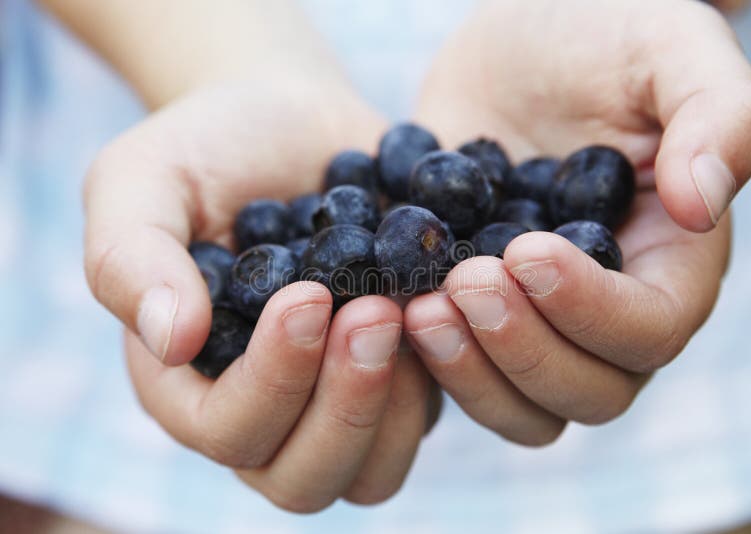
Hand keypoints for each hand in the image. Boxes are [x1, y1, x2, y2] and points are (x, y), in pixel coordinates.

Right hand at [84, 82, 438, 511]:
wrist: (287, 117)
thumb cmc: (205, 150)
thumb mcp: (143, 181)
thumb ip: (130, 259)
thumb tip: (172, 343)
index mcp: (191, 382)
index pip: (227, 432)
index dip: (272, 382)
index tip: (308, 296)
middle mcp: (265, 406)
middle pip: (305, 480)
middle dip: (345, 407)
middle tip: (374, 311)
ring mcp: (335, 396)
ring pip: (374, 471)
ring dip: (399, 405)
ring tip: (412, 306)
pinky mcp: (397, 369)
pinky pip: (430, 414)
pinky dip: (449, 372)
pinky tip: (448, 297)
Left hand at [404, 0, 750, 443]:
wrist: (516, 34)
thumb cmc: (602, 29)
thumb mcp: (670, 45)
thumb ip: (719, 115)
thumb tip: (701, 204)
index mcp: (670, 261)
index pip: (648, 331)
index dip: (589, 310)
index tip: (524, 250)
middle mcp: (608, 309)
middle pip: (586, 392)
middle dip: (521, 350)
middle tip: (462, 281)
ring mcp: (538, 320)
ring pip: (521, 406)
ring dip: (469, 372)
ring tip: (417, 305)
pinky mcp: (474, 312)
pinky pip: (459, 374)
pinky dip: (425, 359)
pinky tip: (385, 302)